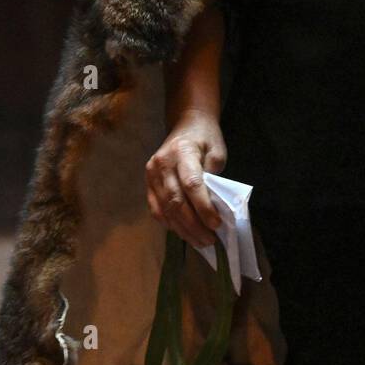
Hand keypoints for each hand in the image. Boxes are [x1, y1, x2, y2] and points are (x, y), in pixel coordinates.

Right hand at [145, 109, 226, 249]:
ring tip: (201, 241)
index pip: (191, 184)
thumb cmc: (205, 137)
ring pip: (165, 209)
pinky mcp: (147, 182)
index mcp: (182, 151)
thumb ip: (214, 177)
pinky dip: (170, 224)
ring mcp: (151, 174)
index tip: (216, 224)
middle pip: (176, 201)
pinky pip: (157, 209)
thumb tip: (214, 208)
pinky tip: (184, 233)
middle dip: (194, 225)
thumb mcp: (217, 151)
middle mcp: (162, 163)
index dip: (203, 207)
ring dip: (183, 229)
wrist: (187, 123)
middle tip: (210, 239)